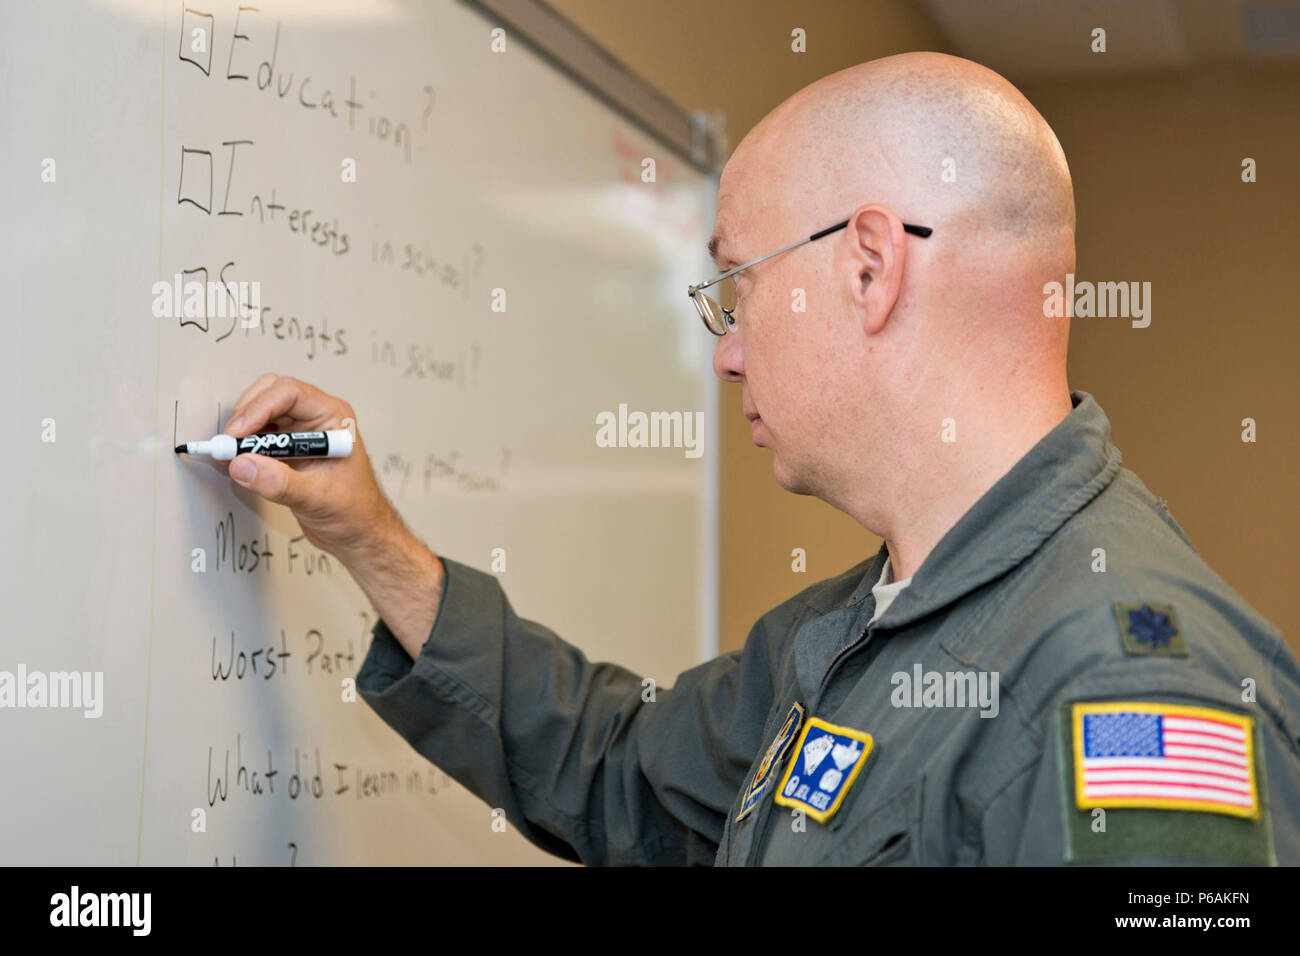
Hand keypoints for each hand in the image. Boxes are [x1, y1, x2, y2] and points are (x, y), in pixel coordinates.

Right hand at [217, 373, 391, 560]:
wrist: (358, 533)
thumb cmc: (354, 511)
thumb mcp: (317, 498)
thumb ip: (280, 482)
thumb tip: (243, 465)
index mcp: (332, 417)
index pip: (290, 393)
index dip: (258, 408)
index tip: (238, 434)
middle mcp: (315, 419)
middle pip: (270, 395)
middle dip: (245, 417)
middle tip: (229, 446)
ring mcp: (299, 433)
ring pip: (260, 414)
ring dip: (241, 433)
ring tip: (230, 457)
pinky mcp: (286, 450)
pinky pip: (258, 437)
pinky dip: (243, 447)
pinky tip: (237, 465)